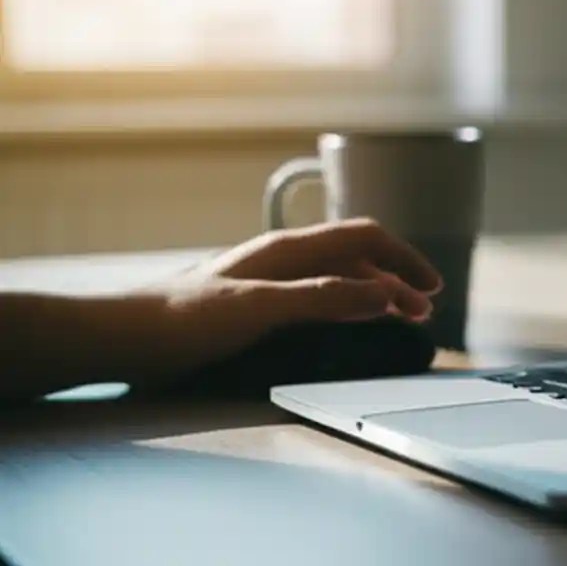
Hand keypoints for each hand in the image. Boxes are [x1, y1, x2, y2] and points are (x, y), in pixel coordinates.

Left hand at [139, 218, 442, 379]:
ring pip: (340, 276)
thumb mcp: (261, 308)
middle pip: (356, 257)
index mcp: (288, 249)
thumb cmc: (182, 319)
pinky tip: (352, 320)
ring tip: (400, 315)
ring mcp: (271, 280)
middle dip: (396, 278)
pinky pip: (320, 296)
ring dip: (376, 292)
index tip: (431, 289)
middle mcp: (284, 258)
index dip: (403, 259)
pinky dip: (349, 305)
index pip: (364, 238)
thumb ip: (324, 298)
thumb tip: (384, 292)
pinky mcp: (257, 305)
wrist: (125, 338)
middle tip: (424, 310)